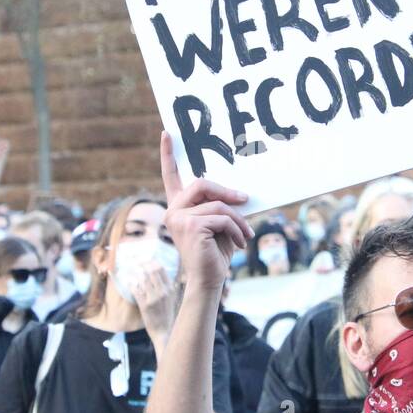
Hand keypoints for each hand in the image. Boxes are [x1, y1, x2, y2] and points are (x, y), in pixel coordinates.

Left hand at [134, 260, 178, 343]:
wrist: (165, 331)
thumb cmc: (168, 315)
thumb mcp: (173, 298)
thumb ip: (170, 286)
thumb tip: (164, 274)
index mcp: (171, 288)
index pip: (161, 268)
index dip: (150, 261)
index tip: (144, 259)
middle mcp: (163, 291)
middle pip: (151, 270)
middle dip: (141, 264)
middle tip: (134, 262)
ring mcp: (154, 298)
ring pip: (143, 278)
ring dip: (135, 273)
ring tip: (130, 270)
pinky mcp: (145, 305)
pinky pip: (136, 290)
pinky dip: (131, 284)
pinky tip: (128, 282)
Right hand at [158, 132, 252, 292]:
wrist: (209, 279)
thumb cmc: (215, 253)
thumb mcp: (220, 224)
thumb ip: (220, 205)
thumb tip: (239, 192)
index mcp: (178, 206)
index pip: (171, 175)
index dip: (168, 154)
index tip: (167, 133)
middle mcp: (173, 210)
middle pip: (201, 183)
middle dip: (226, 192)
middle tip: (245, 199)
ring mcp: (178, 218)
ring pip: (217, 204)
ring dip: (237, 219)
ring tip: (246, 234)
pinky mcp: (190, 226)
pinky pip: (221, 218)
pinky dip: (236, 229)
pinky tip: (240, 243)